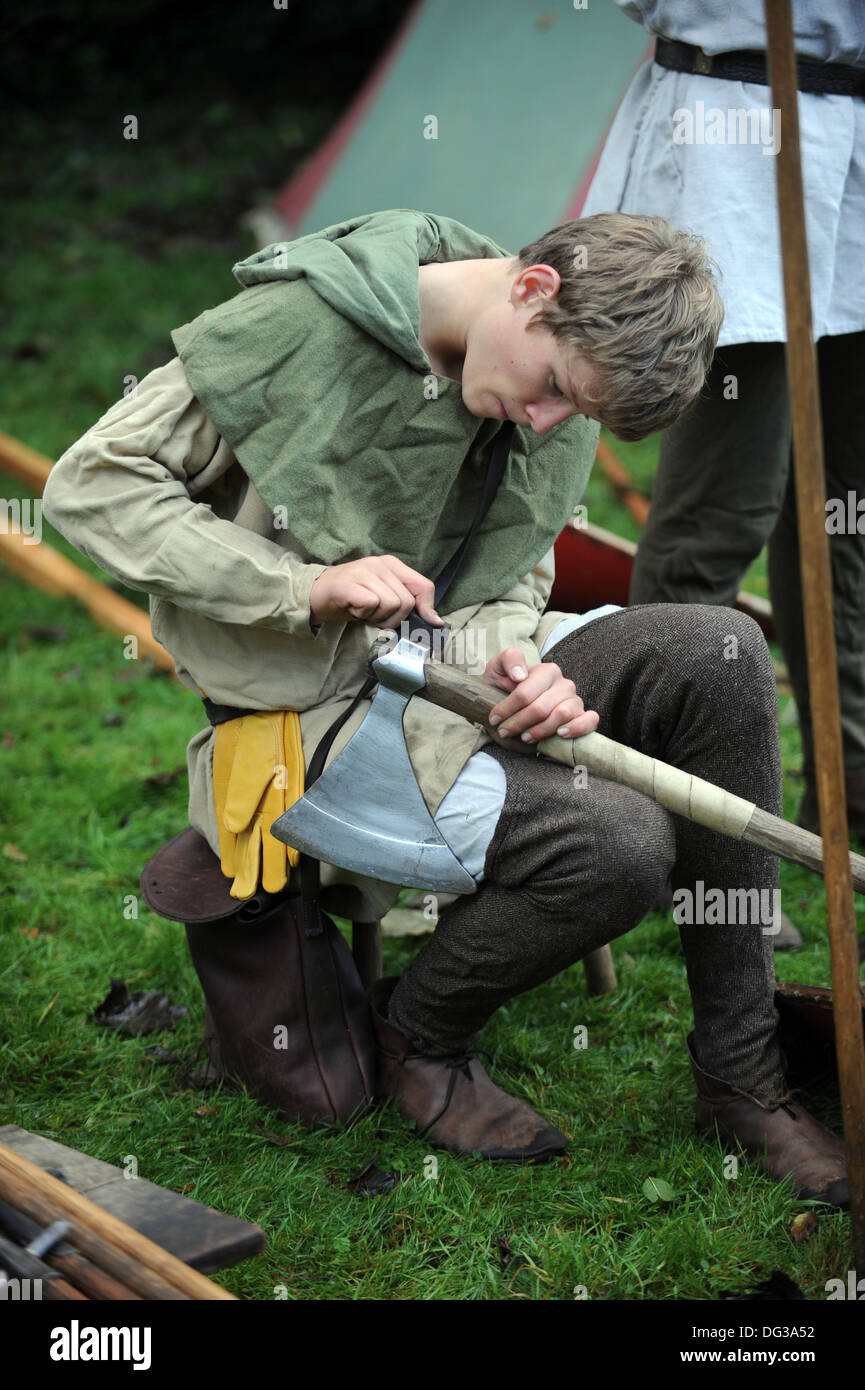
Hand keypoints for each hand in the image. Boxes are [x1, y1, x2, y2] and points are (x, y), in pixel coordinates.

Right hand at [309, 555, 442, 628]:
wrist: (316, 595)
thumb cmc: (353, 598)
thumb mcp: (385, 597)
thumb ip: (409, 603)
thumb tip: (436, 620)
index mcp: (392, 565)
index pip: (424, 586)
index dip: (427, 609)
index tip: (422, 622)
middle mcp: (379, 564)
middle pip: (407, 602)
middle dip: (393, 618)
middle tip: (375, 616)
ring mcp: (363, 571)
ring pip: (391, 604)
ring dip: (377, 617)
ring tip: (364, 612)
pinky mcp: (347, 584)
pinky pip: (370, 603)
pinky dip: (363, 614)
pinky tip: (353, 609)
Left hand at [484, 648, 598, 742]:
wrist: (512, 712)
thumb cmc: (504, 690)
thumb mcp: (497, 670)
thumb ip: (509, 660)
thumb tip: (520, 675)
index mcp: (547, 671)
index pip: (526, 693)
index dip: (507, 708)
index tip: (494, 719)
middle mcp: (564, 684)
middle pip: (540, 708)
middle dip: (518, 723)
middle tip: (504, 731)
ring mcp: (575, 701)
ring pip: (561, 715)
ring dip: (539, 731)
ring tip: (524, 736)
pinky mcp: (583, 716)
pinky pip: (590, 720)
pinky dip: (576, 728)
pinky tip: (560, 734)